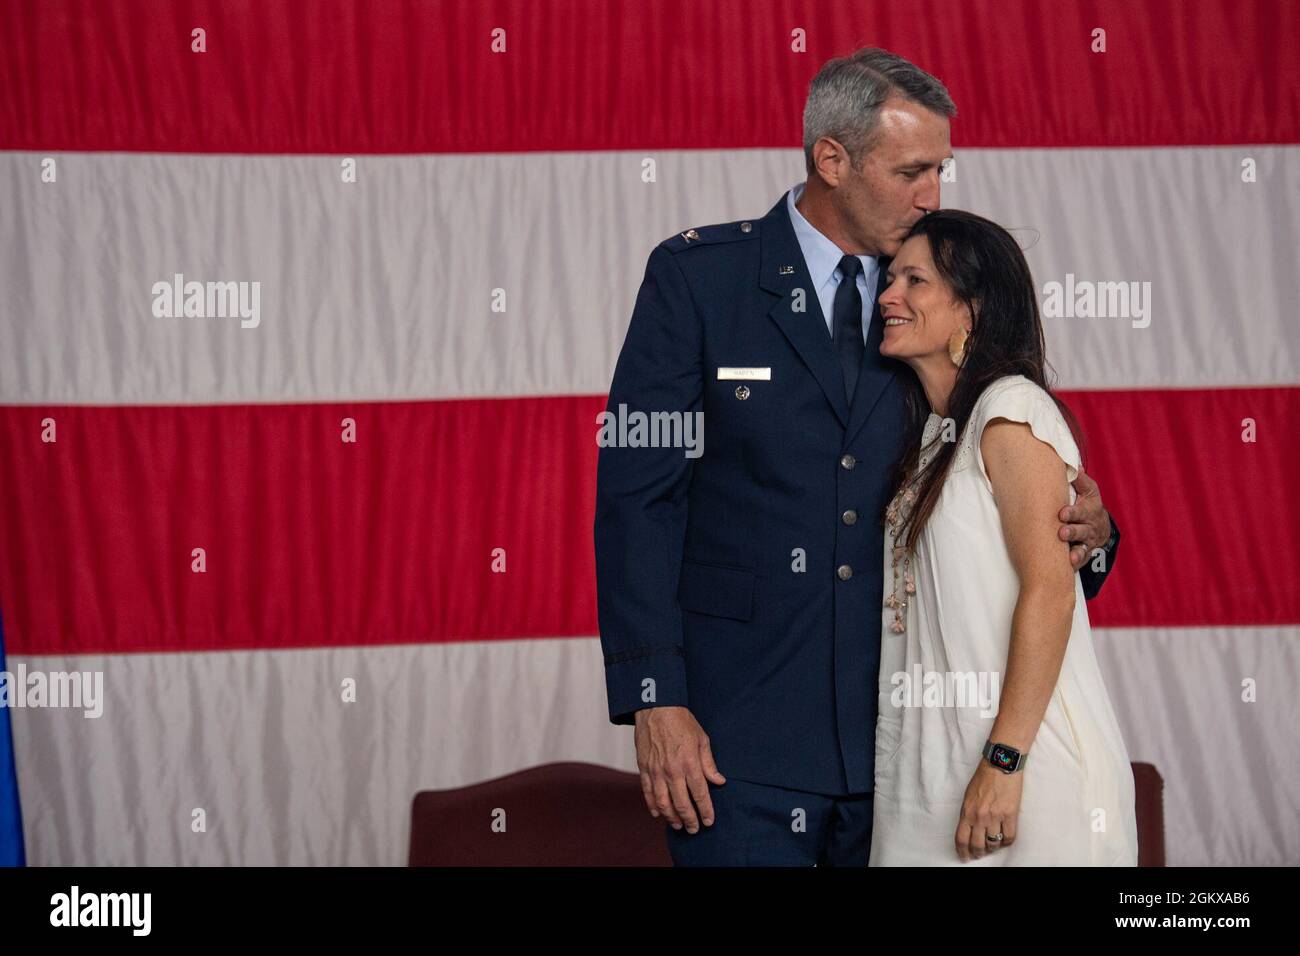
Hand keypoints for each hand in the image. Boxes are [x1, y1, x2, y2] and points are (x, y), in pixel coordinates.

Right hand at [634, 706, 725, 832]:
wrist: (656, 708)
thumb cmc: (681, 721)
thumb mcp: (702, 739)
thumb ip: (709, 763)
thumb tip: (719, 781)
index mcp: (690, 763)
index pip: (700, 795)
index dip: (706, 811)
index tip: (709, 821)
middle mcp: (672, 771)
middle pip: (682, 804)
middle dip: (690, 820)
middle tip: (694, 829)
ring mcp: (656, 771)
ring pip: (663, 803)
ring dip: (671, 817)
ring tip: (678, 825)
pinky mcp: (643, 768)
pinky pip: (647, 793)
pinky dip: (652, 806)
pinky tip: (658, 814)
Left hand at [955, 762, 1021, 861]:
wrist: (1000, 764)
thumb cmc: (984, 778)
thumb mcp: (968, 796)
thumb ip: (968, 813)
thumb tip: (970, 830)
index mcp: (967, 811)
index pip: (961, 838)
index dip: (963, 851)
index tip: (965, 857)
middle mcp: (980, 816)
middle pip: (977, 845)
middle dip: (978, 853)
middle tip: (980, 854)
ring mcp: (996, 816)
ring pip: (994, 843)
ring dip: (993, 848)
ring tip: (993, 845)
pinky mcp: (1010, 814)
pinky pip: (1009, 837)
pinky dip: (1007, 842)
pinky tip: (1005, 839)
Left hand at [1058, 466, 1111, 569]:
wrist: (1100, 525)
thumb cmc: (1087, 503)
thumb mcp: (1088, 490)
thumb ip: (1079, 479)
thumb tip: (1073, 465)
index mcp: (1089, 508)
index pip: (1081, 510)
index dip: (1072, 512)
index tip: (1062, 513)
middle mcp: (1090, 526)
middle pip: (1081, 530)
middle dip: (1072, 531)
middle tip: (1061, 532)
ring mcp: (1088, 541)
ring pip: (1082, 547)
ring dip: (1075, 551)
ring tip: (1068, 556)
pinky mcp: (1085, 553)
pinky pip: (1082, 560)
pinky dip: (1076, 564)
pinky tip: (1069, 567)